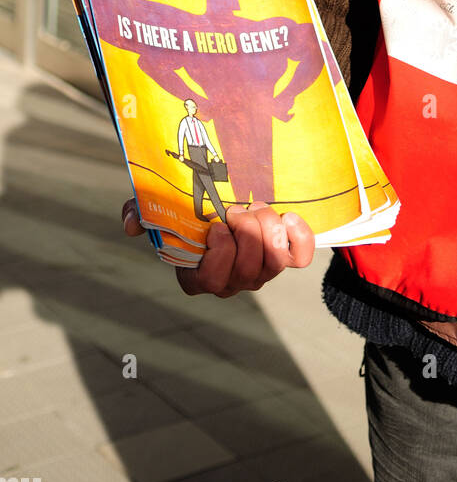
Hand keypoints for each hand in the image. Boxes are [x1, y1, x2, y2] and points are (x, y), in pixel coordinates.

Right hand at [120, 197, 314, 297]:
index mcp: (198, 276)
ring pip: (273, 263)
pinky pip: (299, 256)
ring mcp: (260, 272)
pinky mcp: (284, 256)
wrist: (227, 199)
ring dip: (268, 229)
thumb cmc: (189, 209)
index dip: (218, 254)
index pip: (210, 281)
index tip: (216, 225)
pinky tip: (288, 216)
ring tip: (257, 206)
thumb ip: (140, 212)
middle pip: (247, 271)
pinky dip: (298, 236)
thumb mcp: (160, 208)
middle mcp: (231, 281)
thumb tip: (131, 226)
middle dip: (247, 235)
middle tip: (238, 208)